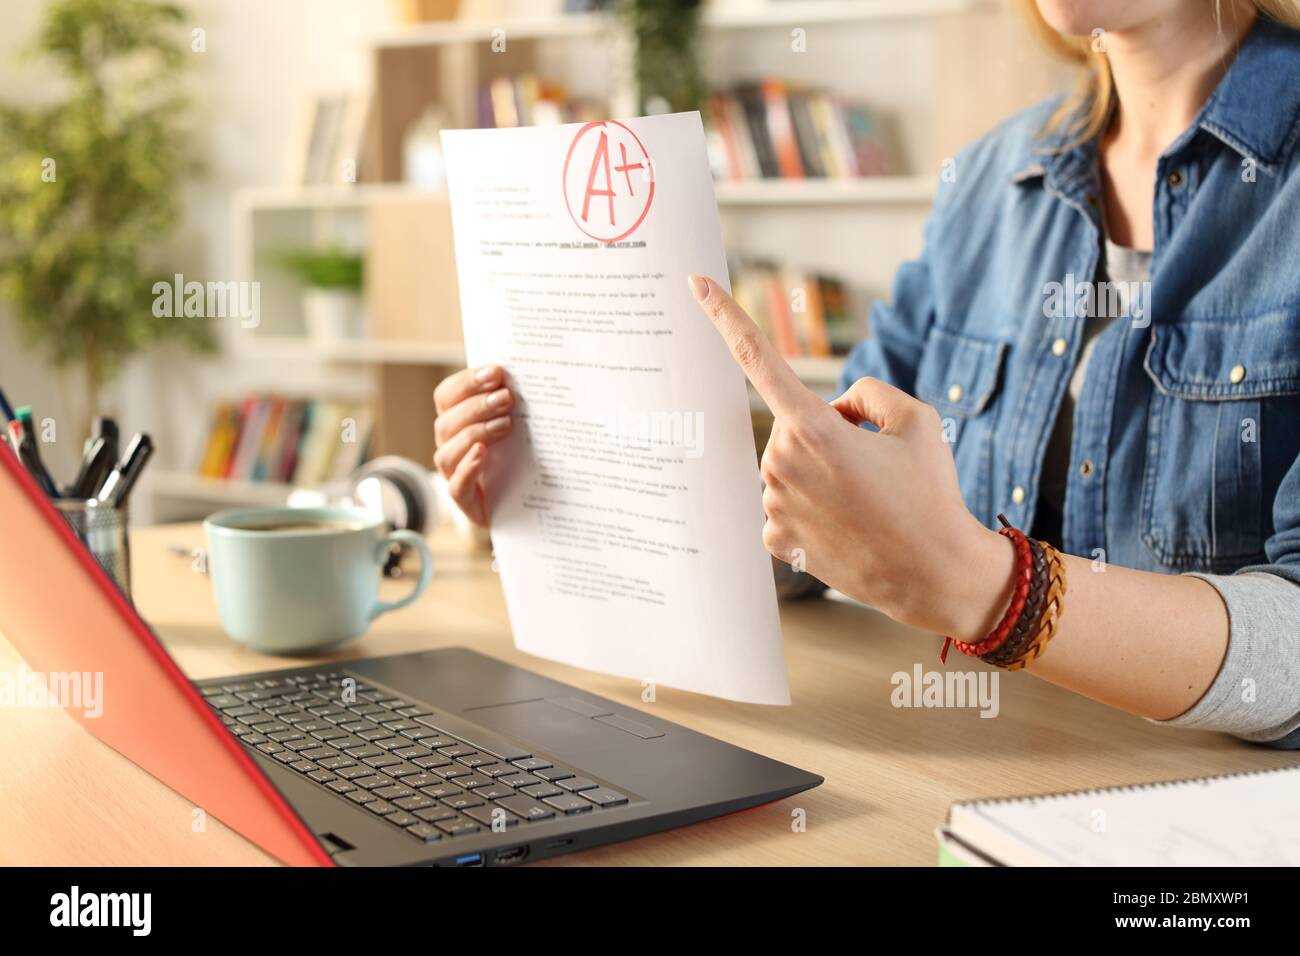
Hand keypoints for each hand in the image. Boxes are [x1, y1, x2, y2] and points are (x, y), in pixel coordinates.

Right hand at [433, 365, 514, 526]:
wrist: (523, 502)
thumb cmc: (518, 454)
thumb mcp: (517, 423)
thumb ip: (511, 401)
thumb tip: (526, 373)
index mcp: (456, 421)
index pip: (447, 395)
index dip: (467, 382)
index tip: (496, 372)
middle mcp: (449, 445)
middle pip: (447, 421)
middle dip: (478, 406)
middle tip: (507, 398)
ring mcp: (454, 474)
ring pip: (447, 453)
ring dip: (475, 433)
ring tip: (505, 425)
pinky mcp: (466, 501)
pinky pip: (457, 486)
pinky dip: (468, 468)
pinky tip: (483, 454)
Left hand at [688, 274, 1013, 639]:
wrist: (935, 573)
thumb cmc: (931, 493)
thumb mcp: (916, 419)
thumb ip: (867, 392)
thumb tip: (833, 409)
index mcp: (814, 427)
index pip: (757, 358)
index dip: (725, 316)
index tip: (696, 283)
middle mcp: (782, 463)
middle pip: (794, 425)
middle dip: (826, 433)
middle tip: (873, 468)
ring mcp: (773, 504)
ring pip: (789, 465)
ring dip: (820, 473)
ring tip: (866, 503)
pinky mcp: (774, 539)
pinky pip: (786, 503)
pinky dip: (812, 508)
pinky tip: (845, 527)